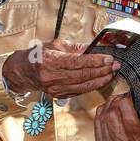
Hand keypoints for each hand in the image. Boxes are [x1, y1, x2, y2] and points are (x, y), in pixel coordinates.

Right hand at [3, 38, 118, 97]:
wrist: (24, 72)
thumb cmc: (40, 55)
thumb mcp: (56, 45)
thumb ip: (76, 48)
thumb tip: (94, 48)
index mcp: (51, 61)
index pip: (78, 62)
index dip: (96, 61)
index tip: (109, 59)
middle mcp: (53, 77)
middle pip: (83, 75)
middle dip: (102, 71)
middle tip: (115, 65)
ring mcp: (56, 88)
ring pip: (83, 86)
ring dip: (101, 80)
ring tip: (112, 73)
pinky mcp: (59, 95)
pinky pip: (80, 91)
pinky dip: (92, 86)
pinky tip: (101, 80)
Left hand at [94, 93, 139, 140]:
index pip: (126, 113)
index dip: (126, 100)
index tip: (131, 95)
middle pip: (112, 113)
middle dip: (117, 100)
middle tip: (123, 97)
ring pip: (102, 116)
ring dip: (109, 105)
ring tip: (117, 102)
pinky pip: (97, 123)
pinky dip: (102, 113)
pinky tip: (109, 110)